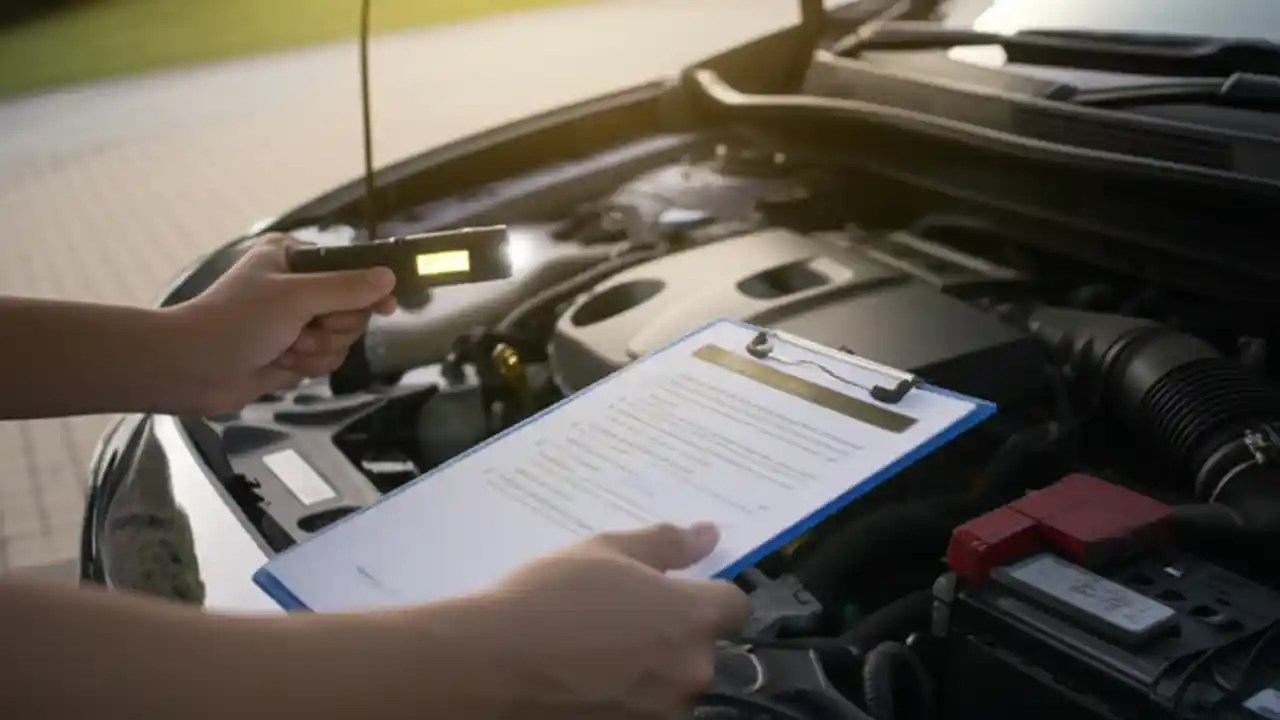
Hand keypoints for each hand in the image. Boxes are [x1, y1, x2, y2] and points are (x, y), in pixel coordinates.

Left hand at [169, 234, 395, 413]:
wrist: (190, 369)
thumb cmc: (237, 321)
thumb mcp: (295, 297)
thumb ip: (346, 288)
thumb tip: (389, 277)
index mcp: (293, 259)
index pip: (352, 268)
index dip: (371, 290)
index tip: (386, 308)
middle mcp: (298, 287)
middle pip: (353, 309)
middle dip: (331, 327)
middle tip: (304, 330)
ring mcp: (296, 322)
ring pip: (342, 339)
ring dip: (315, 350)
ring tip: (284, 349)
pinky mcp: (292, 353)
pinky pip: (325, 360)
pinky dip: (305, 366)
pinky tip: (278, 364)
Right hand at [481, 523, 750, 718]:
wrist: (494, 666)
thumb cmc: (550, 598)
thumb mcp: (607, 550)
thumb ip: (667, 544)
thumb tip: (709, 534)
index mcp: (691, 618)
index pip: (734, 605)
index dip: (708, 594)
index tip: (671, 592)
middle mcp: (691, 672)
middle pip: (701, 649)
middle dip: (671, 637)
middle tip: (618, 622)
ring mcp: (663, 712)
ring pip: (672, 685)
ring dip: (649, 672)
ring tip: (594, 655)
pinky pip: (643, 711)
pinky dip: (624, 699)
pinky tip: (585, 683)